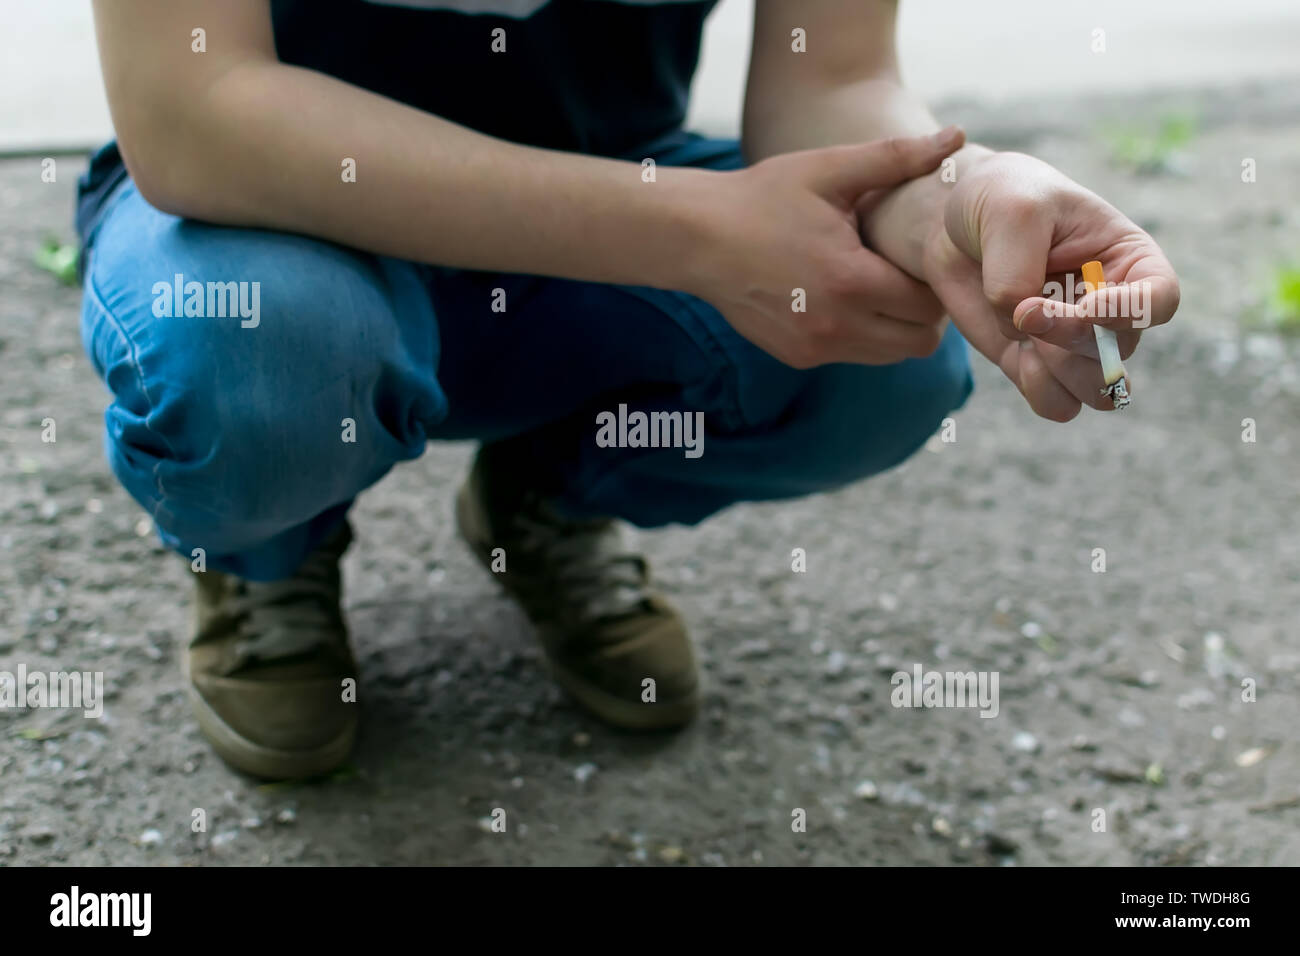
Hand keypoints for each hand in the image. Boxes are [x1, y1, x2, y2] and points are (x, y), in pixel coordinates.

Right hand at [691, 127, 965, 368]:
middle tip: (910, 273)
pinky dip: (863, 334)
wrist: (696, 238)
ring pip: (891, 355)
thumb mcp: (829, 170)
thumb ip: (897, 158)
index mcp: (851, 281)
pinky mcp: (798, 357)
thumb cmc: (763, 197)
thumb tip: (957, 136)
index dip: (936, 278)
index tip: (923, 253)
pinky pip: (854, 356)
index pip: (930, 303)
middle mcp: (836, 326)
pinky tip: (846, 298)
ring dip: (897, 325)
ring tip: (880, 284)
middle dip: (925, 310)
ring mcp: (815, 348)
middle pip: (920, 340)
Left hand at [921, 151, 1179, 419]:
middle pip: (1116, 351)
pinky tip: (1018, 355)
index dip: (1129, 314)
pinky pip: (1057, 404)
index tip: (1087, 306)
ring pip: (1095, 390)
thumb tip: (1021, 323)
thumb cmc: (1001, 200)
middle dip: (1069, 339)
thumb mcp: (1012, 212)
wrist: (958, 225)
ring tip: (1022, 332)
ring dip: (1057, 372)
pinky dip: (1038, 389)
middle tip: (1026, 312)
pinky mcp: (1039, 364)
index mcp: (1128, 259)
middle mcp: (1113, 307)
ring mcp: (1077, 341)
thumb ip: (1019, 271)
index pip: (1159, 301)